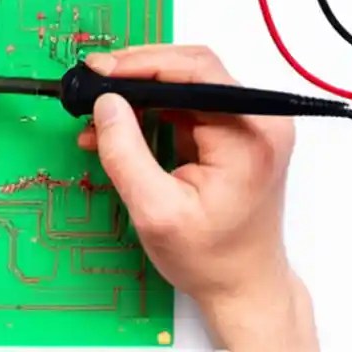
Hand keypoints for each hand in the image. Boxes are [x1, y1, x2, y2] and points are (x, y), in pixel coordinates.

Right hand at [77, 45, 316, 351]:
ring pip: (184, 84)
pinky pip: (185, 106)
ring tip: (98, 110)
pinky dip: (149, 110)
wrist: (242, 288)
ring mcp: (246, 125)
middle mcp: (258, 120)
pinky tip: (118, 127)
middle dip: (137, 73)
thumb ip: (125, 153)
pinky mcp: (231, 134)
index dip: (143, 64)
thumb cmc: (210, 258)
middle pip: (191, 69)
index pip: (196, 72)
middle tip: (93, 82)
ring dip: (139, 92)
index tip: (100, 71)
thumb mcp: (156, 210)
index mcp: (250, 133)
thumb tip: (104, 103)